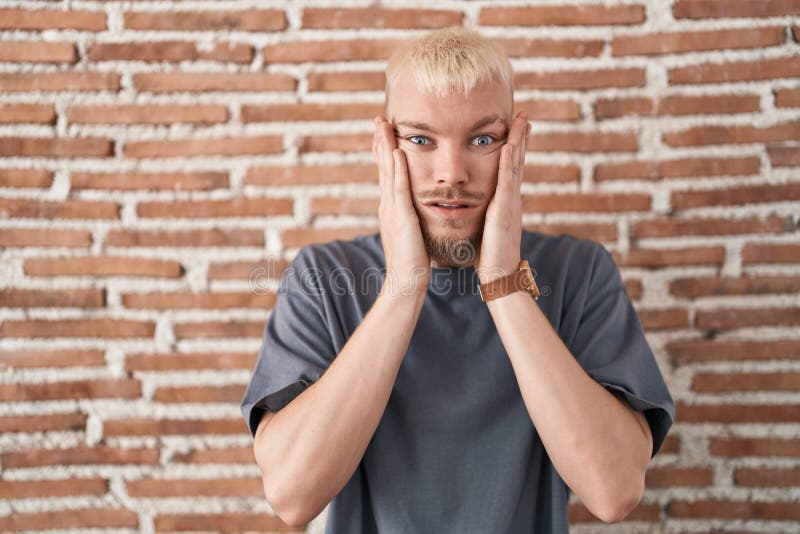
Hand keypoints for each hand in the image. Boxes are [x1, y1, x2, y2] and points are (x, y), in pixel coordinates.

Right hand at [372, 116, 429, 297]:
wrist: (407, 282)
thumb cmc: (413, 262)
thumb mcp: (411, 234)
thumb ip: (410, 220)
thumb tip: (414, 212)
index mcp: (392, 209)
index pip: (388, 175)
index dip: (385, 153)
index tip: (386, 132)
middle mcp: (388, 205)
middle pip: (383, 167)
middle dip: (381, 142)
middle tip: (379, 119)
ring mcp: (392, 210)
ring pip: (388, 172)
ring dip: (385, 147)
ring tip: (384, 125)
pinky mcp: (401, 217)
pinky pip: (399, 188)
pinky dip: (398, 169)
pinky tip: (397, 152)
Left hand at [475, 111, 529, 283]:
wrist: (499, 276)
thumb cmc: (491, 258)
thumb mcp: (489, 232)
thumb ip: (488, 219)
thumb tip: (484, 213)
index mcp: (506, 204)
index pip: (511, 171)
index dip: (515, 151)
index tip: (516, 132)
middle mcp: (512, 200)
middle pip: (518, 163)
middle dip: (521, 139)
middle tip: (524, 117)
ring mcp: (510, 203)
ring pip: (516, 166)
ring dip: (519, 142)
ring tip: (522, 121)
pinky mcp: (504, 209)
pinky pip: (507, 180)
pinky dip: (509, 161)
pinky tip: (509, 145)